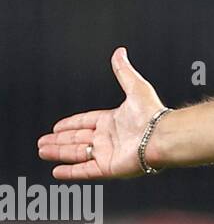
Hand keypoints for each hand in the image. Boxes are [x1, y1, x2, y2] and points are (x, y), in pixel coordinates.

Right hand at [37, 46, 164, 179]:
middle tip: (42, 142)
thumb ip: (124, 71)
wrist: (161, 135)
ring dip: (59, 153)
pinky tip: (56, 171)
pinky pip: (84, 171)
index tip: (56, 127)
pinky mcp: (108, 167)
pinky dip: (70, 172)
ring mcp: (108, 153)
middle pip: (77, 139)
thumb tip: (120, 52)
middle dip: (59, 140)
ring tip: (43, 151)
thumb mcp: (135, 87)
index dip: (70, 124)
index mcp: (113, 121)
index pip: (86, 122)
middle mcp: (109, 138)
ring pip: (77, 153)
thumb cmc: (152, 113)